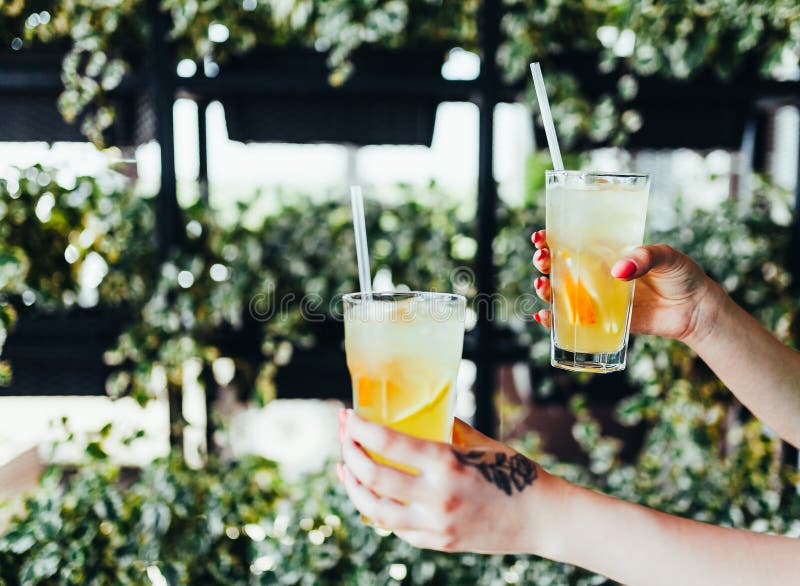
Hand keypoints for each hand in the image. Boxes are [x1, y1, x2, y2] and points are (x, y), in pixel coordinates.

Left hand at [337, 410, 551, 553]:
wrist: (543, 518)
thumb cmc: (514, 473)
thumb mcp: (480, 443)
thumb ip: (448, 428)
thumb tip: (422, 412)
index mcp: (448, 463)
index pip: (389, 443)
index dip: (361, 429)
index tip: (348, 416)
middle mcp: (437, 496)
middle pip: (373, 477)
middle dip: (350, 453)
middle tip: (344, 438)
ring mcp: (436, 525)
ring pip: (375, 511)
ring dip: (354, 487)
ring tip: (346, 469)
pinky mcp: (439, 543)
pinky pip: (397, 529)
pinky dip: (379, 511)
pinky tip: (372, 496)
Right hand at [531, 229, 720, 343]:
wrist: (694, 309)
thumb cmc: (681, 275)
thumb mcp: (666, 256)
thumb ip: (644, 257)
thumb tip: (618, 271)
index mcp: (605, 254)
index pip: (571, 242)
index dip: (550, 239)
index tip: (540, 238)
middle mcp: (595, 275)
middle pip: (557, 267)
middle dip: (542, 262)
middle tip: (542, 259)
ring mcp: (595, 299)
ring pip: (558, 294)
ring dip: (543, 290)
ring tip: (541, 285)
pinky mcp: (601, 322)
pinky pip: (571, 322)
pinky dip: (553, 321)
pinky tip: (545, 317)